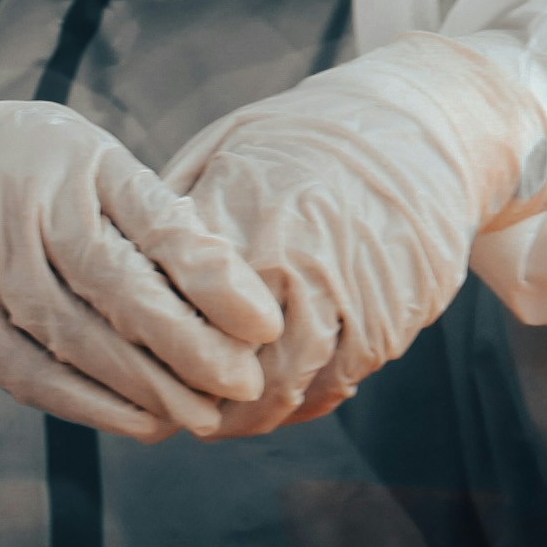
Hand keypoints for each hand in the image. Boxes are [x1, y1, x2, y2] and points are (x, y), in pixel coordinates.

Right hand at [0, 94, 279, 439]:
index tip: (263, 323)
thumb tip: (236, 283)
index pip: (153, 226)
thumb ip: (151, 214)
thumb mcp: (85, 160)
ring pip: (75, 340)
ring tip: (204, 414)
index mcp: (70, 162)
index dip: (213, 279)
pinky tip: (141, 422)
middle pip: (116, 291)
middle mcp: (22, 212)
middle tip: (244, 384)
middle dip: (189, 346)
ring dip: (147, 387)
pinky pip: (31, 374)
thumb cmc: (20, 172)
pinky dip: (91, 405)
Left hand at [164, 34, 546, 436]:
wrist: (424, 127)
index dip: (158, 347)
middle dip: (203, 396)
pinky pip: (339, 378)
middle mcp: (289, 252)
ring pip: (285, 381)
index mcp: (237, 209)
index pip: (179, 303)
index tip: (145, 368)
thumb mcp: (231, 143)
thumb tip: (122, 259)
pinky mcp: (389, 314)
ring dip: (255, 413)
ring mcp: (343, 287)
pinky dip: (311, 400)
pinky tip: (292, 399)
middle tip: (185, 415)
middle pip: (229, 356)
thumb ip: (181, 203)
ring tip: (232, 420)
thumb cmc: (310, 136)